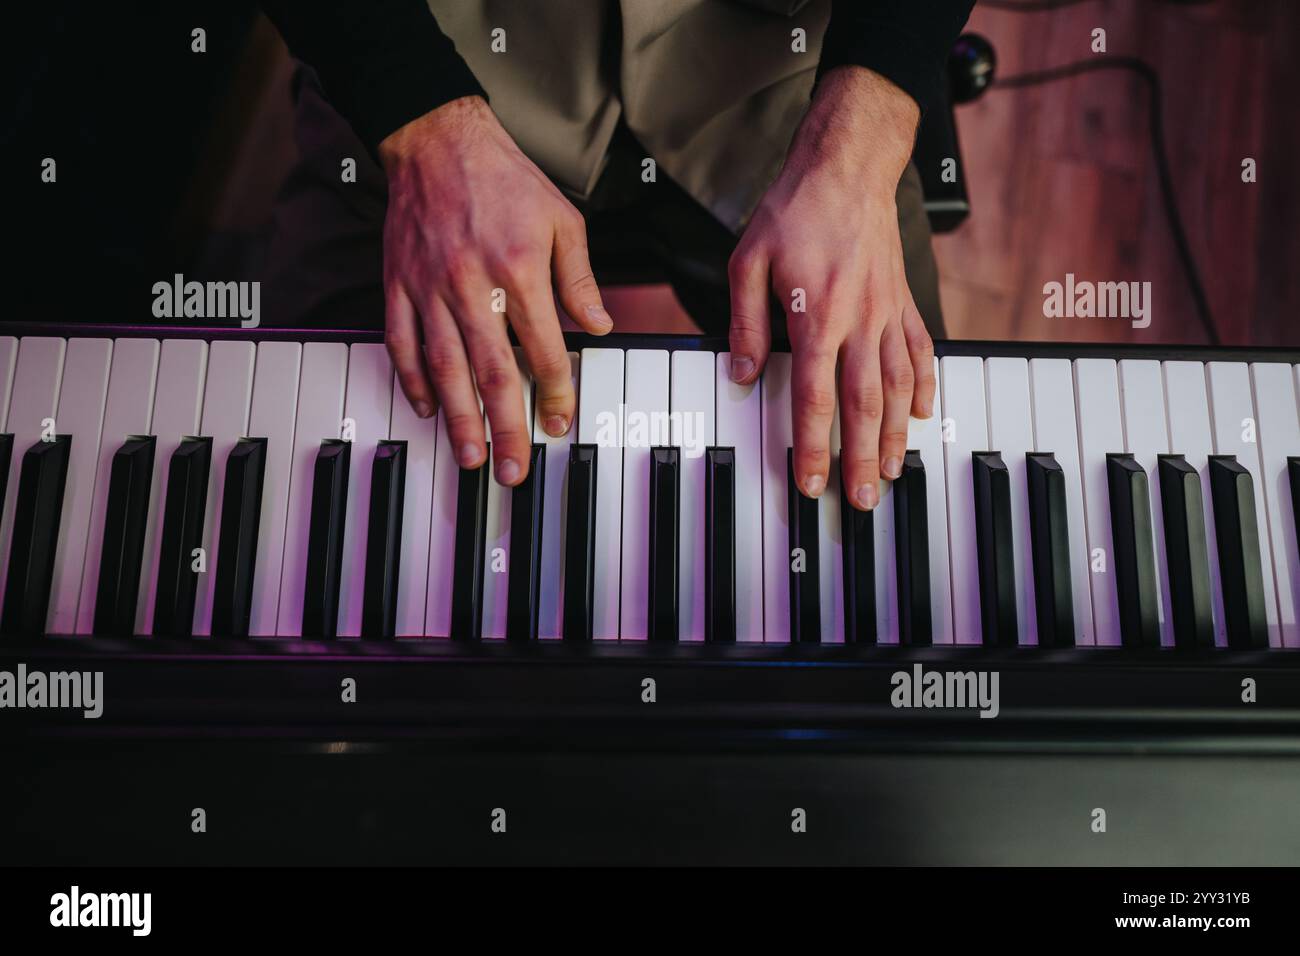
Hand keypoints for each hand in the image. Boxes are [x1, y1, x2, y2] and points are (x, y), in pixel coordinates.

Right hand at [378, 96, 611, 485]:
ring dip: (459, 419)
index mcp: (520, 268)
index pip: (542, 348)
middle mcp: (473, 283)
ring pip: (444, 367)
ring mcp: (430, 287)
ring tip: (471, 457)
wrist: (437, 140)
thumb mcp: (561, 218)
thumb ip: (579, 277)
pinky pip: (401, 343)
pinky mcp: (398, 284)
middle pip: (492, 371)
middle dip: (505, 427)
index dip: (554, 391)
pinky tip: (426, 409)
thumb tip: (598, 326)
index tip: (560, 422)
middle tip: (513, 471)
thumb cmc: (504, 179)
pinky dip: (412, 379)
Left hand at [727, 67, 935, 510]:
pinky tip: (922, 415)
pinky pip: (920, 350)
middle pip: (865, 404)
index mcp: (818, 314)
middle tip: (865, 500)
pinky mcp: (903, 299)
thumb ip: (746, 321)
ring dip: (895, 435)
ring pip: (899, 386)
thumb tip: (744, 372)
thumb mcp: (748, 259)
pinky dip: (924, 386)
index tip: (811, 481)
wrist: (848, 165)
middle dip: (863, 458)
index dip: (814, 445)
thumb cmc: (796, 210)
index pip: (816, 396)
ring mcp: (888, 312)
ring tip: (892, 472)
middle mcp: (860, 319)